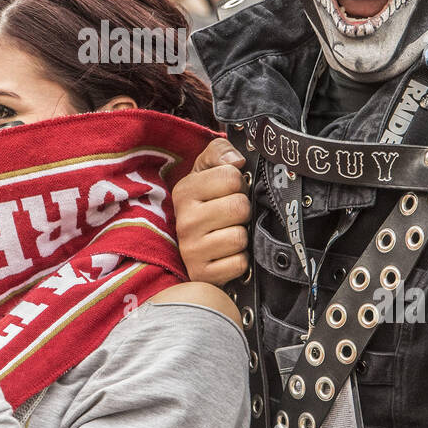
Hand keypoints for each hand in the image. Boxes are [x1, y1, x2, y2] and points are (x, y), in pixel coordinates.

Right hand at [173, 137, 250, 284]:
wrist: (190, 251)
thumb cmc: (205, 205)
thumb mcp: (206, 171)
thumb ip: (220, 152)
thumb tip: (236, 161)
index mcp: (185, 190)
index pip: (232, 176)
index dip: (238, 184)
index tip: (228, 192)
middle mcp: (184, 220)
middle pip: (240, 206)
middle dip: (242, 211)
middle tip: (230, 217)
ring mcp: (190, 250)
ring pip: (240, 237)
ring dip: (241, 237)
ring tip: (227, 234)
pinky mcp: (201, 275)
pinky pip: (239, 264)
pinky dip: (238, 261)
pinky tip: (226, 256)